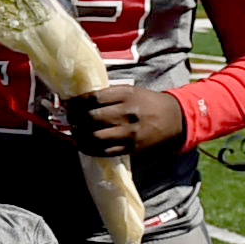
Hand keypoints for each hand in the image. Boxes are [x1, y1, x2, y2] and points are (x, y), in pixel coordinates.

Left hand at [62, 85, 187, 154]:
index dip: (76, 103)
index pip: (93, 98)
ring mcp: (129, 133)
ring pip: (94, 137)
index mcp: (126, 94)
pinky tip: (83, 144)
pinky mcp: (131, 148)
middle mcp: (127, 113)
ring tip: (74, 133)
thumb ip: (108, 95)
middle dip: (74, 119)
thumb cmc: (148, 103)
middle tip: (69, 119)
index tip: (68, 104)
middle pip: (91, 118)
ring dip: (78, 136)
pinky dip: (88, 149)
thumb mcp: (131, 91)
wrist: (176, 119)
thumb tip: (79, 100)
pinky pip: (103, 151)